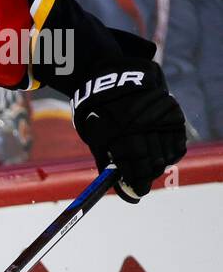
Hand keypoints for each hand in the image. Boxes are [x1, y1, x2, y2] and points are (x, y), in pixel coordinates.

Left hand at [72, 58, 186, 202]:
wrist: (115, 78)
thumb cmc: (99, 112)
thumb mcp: (94, 134)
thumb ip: (104, 161)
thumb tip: (117, 188)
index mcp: (117, 128)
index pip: (132, 161)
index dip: (136, 180)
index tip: (137, 193)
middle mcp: (140, 122)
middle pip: (152, 159)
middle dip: (147, 175)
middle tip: (142, 183)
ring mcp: (158, 116)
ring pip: (167, 152)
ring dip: (159, 164)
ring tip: (150, 168)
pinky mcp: (172, 112)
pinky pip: (178, 141)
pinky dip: (172, 152)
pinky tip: (163, 156)